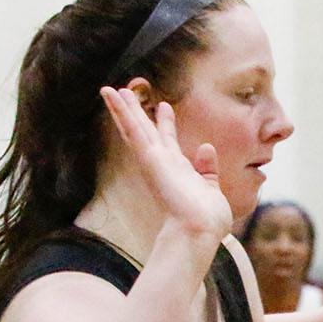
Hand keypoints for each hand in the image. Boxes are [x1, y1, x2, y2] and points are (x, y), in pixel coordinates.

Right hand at [99, 87, 231, 244]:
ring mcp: (153, 162)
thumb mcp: (212, 189)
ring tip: (111, 89)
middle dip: (137, 112)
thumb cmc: (208, 220)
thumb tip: (206, 147)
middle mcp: (162, 165)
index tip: (164, 106)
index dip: (165, 123)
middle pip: (145, 132)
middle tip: (126, 92)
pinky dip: (122, 112)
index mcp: (177, 171)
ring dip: (122, 108)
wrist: (199, 232)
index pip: (168, 142)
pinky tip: (112, 94)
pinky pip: (133, 130)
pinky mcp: (148, 159)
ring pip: (134, 128)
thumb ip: (207, 169)